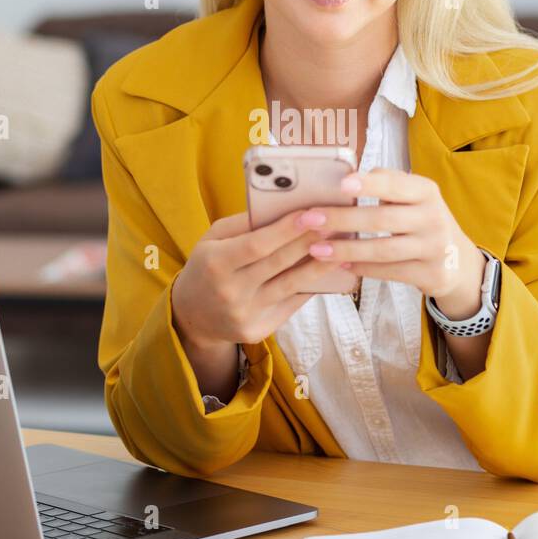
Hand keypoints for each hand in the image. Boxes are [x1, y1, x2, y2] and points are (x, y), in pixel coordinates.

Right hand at [171, 209, 351, 350]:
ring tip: (344, 247)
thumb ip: (244, 224)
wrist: (193, 315)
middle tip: (337, 222)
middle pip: (279, 264)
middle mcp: (230, 292)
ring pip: (292, 286)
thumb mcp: (213, 239)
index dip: (286, 229)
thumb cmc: (208, 266)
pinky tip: (332, 271)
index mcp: (215, 264)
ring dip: (321, 265)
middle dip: (310, 241)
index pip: (257, 245)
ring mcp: (245, 315)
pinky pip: (292, 303)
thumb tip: (285, 208)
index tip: (312, 212)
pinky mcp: (258, 330)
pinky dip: (313, 285)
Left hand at [299, 168, 488, 317]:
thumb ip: (387, 184)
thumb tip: (347, 176)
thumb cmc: (421, 220)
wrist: (457, 259)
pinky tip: (340, 264)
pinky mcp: (430, 274)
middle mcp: (433, 217)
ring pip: (383, 250)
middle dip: (342, 219)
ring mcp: (434, 248)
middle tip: (310, 219)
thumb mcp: (414, 197)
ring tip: (316, 249)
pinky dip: (362, 269)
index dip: (369, 185)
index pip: (396, 185)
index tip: (342, 184)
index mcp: (426, 191)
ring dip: (346, 249)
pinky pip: (389, 272)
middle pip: (382, 219)